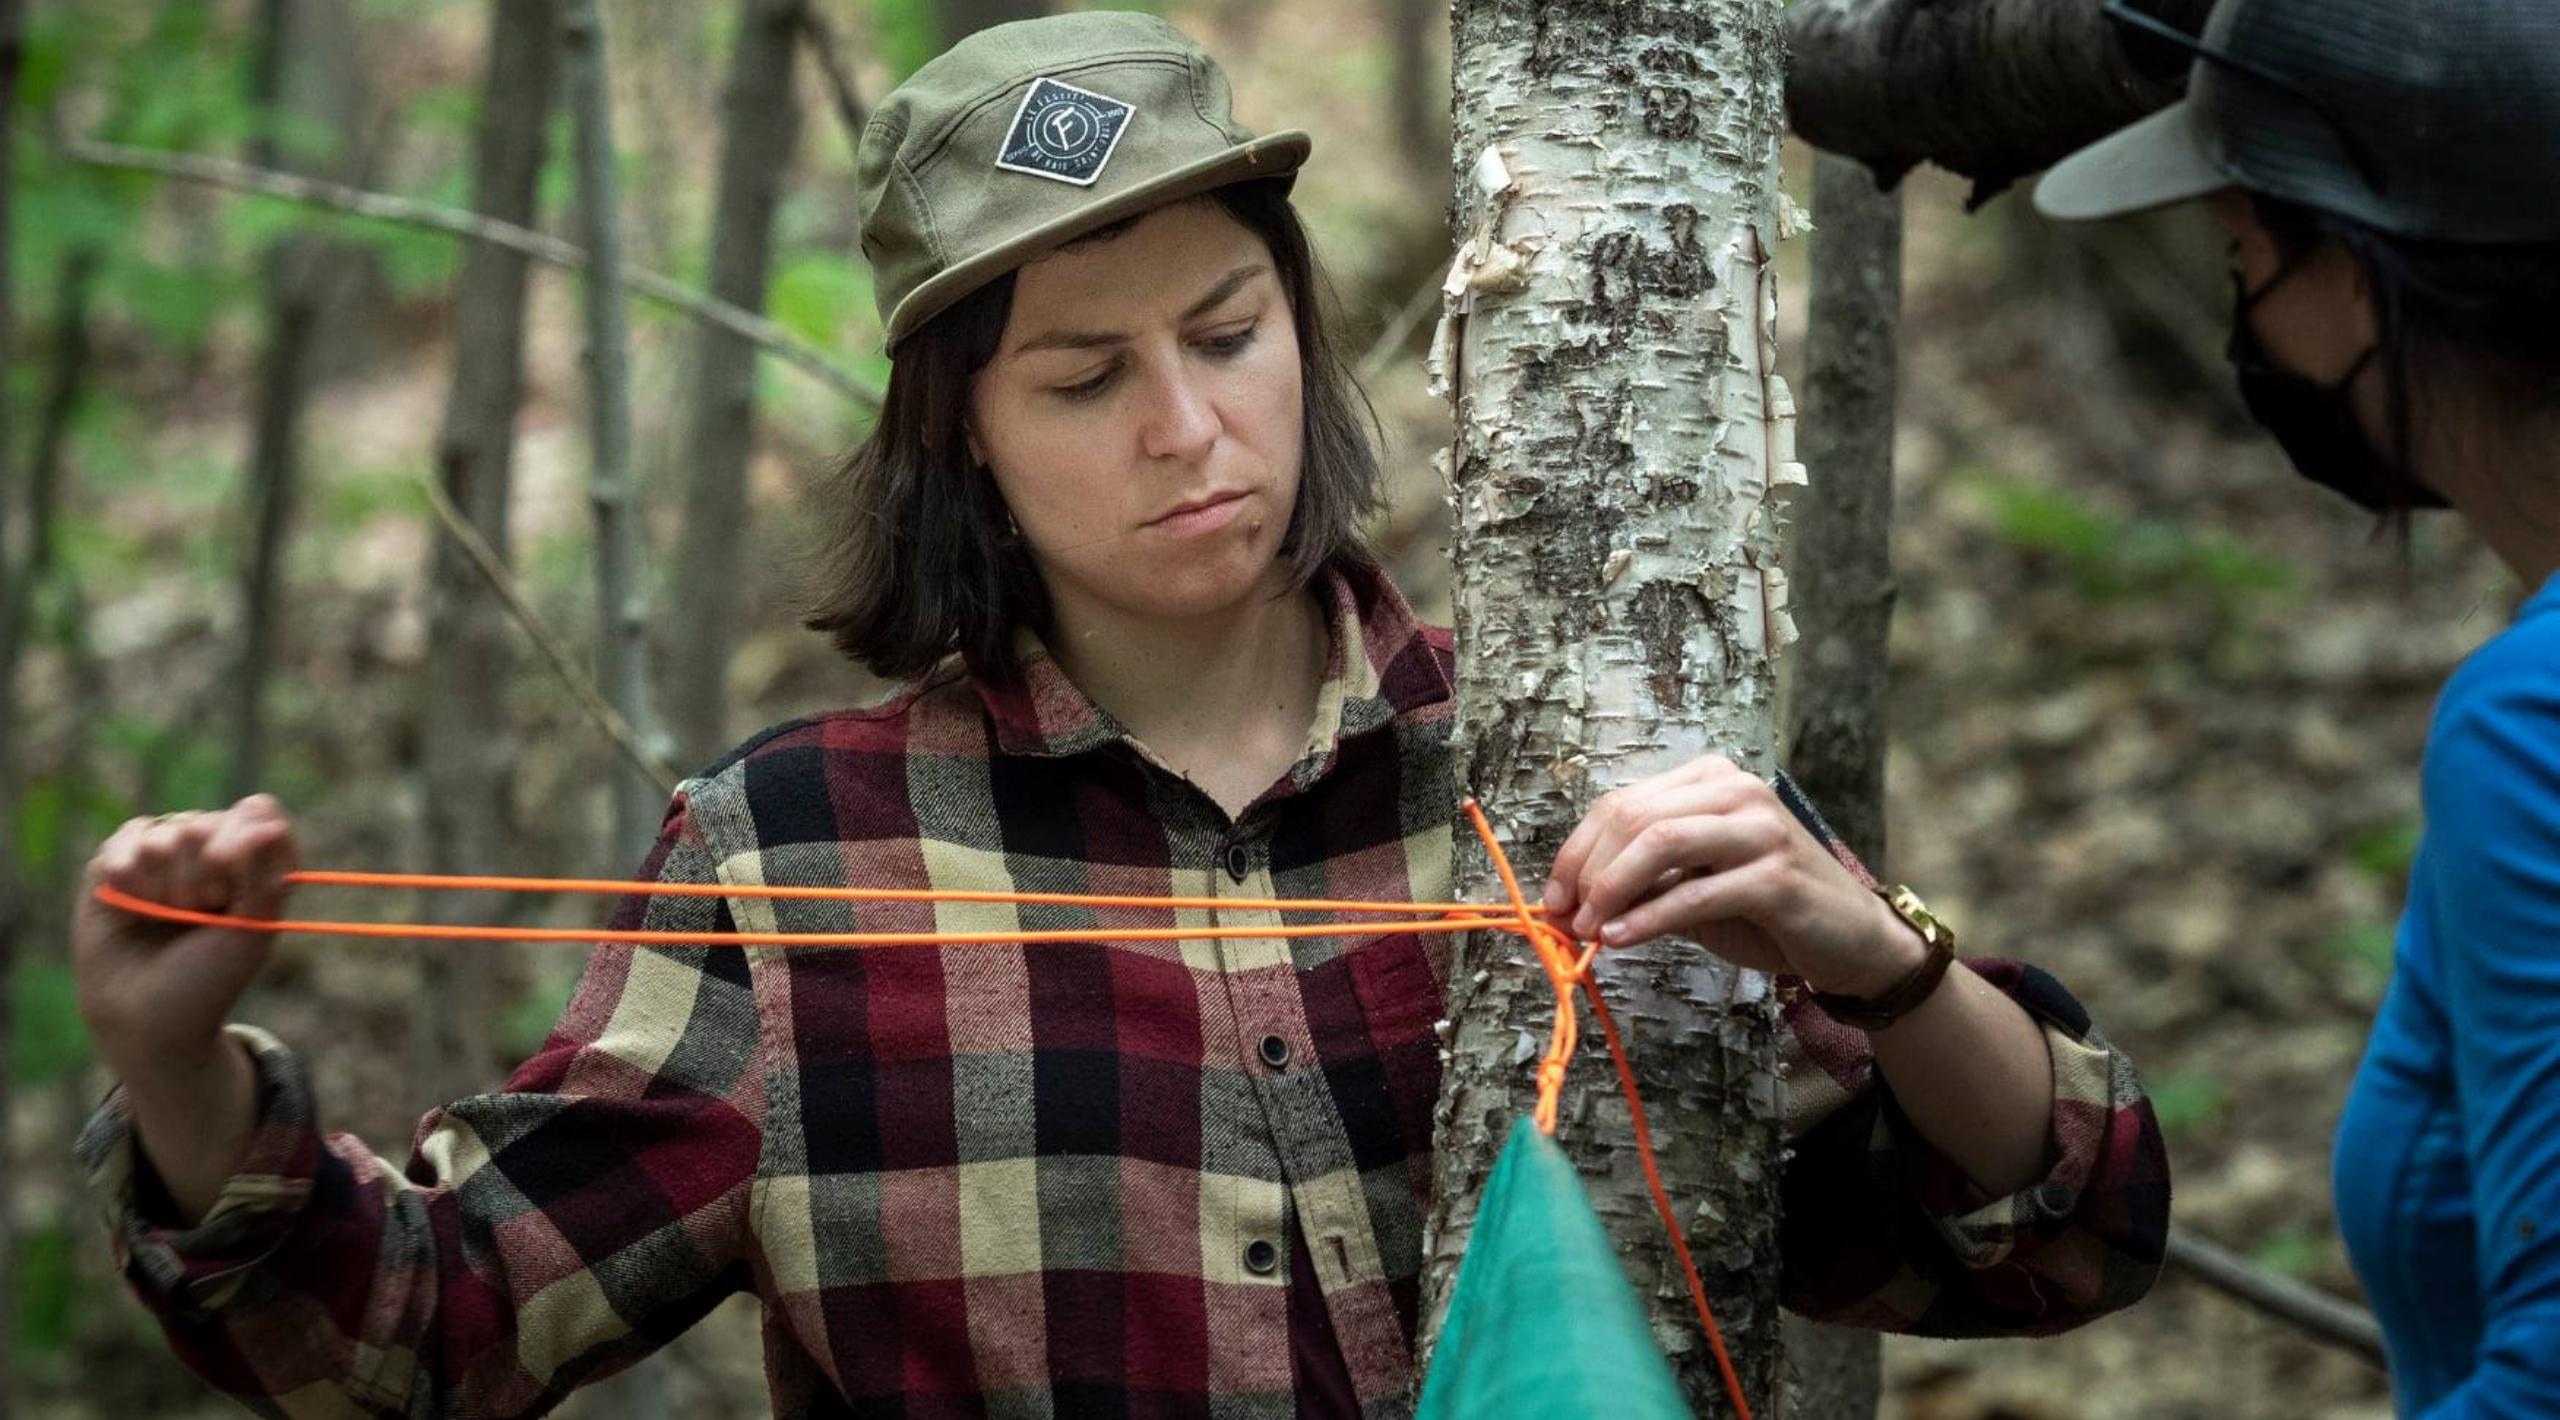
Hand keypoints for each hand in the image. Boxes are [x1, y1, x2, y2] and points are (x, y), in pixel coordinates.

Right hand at [74, 795, 297, 1076]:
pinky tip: (132, 906)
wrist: (145, 1018)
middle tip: (196, 916)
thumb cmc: (208, 979)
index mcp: (255, 862)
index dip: (242, 847)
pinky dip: (130, 877)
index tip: (232, 893)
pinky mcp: (117, 861)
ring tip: (165, 918)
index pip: (257, 813)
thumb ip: (265, 875)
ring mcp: (163, 852)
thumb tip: (268, 823)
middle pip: (206, 824)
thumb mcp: (252, 932)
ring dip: (166, 886)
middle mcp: (210, 849)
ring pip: (167, 833)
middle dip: (202, 878)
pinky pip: (126, 841)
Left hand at [1540, 757, 1922, 997]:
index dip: (1578, 850)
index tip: (1553, 897)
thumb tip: (1571, 904)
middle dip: (1588, 870)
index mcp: (1710, 779)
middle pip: (1634, 816)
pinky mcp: (1776, 875)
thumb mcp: (1694, 884)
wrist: (1850, 938)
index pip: (1623, 802)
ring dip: (1612, 889)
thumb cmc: (1766, 909)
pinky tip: (1620, 940)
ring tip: (1588, 930)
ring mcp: (1759, 828)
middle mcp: (1736, 790)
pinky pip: (1694, 893)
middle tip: (1565, 918)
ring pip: (1660, 842)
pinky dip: (1648, 918)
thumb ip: (1641, 882)